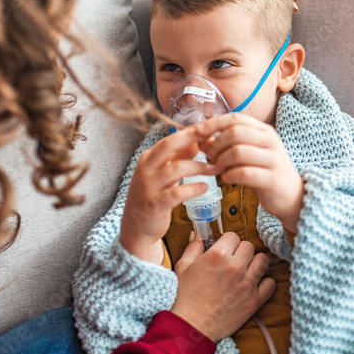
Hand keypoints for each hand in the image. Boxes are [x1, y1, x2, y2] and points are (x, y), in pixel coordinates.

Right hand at [120, 125, 217, 263]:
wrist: (136, 227)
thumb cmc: (154, 196)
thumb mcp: (165, 173)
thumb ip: (179, 157)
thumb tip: (199, 141)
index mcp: (150, 157)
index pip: (173, 137)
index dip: (194, 130)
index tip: (215, 126)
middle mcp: (146, 167)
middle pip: (170, 145)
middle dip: (195, 138)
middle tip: (217, 138)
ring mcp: (149, 185)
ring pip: (176, 168)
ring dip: (200, 167)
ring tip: (216, 169)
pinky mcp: (154, 203)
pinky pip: (176, 192)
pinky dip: (192, 189)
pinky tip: (204, 188)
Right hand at [171, 232, 273, 342]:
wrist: (191, 326)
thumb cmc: (184, 297)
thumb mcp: (183, 268)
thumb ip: (193, 248)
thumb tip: (197, 235)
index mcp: (217, 255)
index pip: (233, 236)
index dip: (228, 243)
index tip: (225, 251)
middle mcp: (235, 266)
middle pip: (249, 246)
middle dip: (241, 252)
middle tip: (234, 262)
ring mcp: (247, 284)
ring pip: (263, 261)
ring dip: (256, 263)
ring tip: (247, 271)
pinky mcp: (254, 301)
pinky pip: (271, 284)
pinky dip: (265, 283)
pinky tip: (255, 285)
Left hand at [194, 114, 304, 234]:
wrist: (292, 195)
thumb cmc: (265, 172)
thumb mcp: (250, 153)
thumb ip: (229, 144)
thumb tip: (202, 139)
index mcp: (264, 131)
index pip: (236, 118)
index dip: (213, 123)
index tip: (196, 131)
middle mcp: (271, 141)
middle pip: (235, 132)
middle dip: (216, 144)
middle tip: (209, 156)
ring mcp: (273, 159)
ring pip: (238, 152)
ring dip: (221, 161)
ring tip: (218, 170)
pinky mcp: (272, 179)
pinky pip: (244, 173)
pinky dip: (230, 175)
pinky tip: (227, 179)